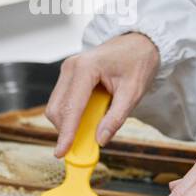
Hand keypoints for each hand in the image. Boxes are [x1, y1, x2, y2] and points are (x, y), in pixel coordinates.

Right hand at [45, 33, 160, 155]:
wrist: (138, 42)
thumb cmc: (137, 63)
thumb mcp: (133, 93)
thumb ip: (115, 118)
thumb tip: (100, 140)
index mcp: (86, 68)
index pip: (72, 107)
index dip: (66, 133)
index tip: (61, 152)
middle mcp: (71, 67)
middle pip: (58, 108)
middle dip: (66, 130)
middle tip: (81, 148)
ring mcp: (67, 70)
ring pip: (56, 106)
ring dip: (68, 123)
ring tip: (91, 128)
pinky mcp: (68, 75)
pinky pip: (62, 101)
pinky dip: (71, 115)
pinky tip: (88, 117)